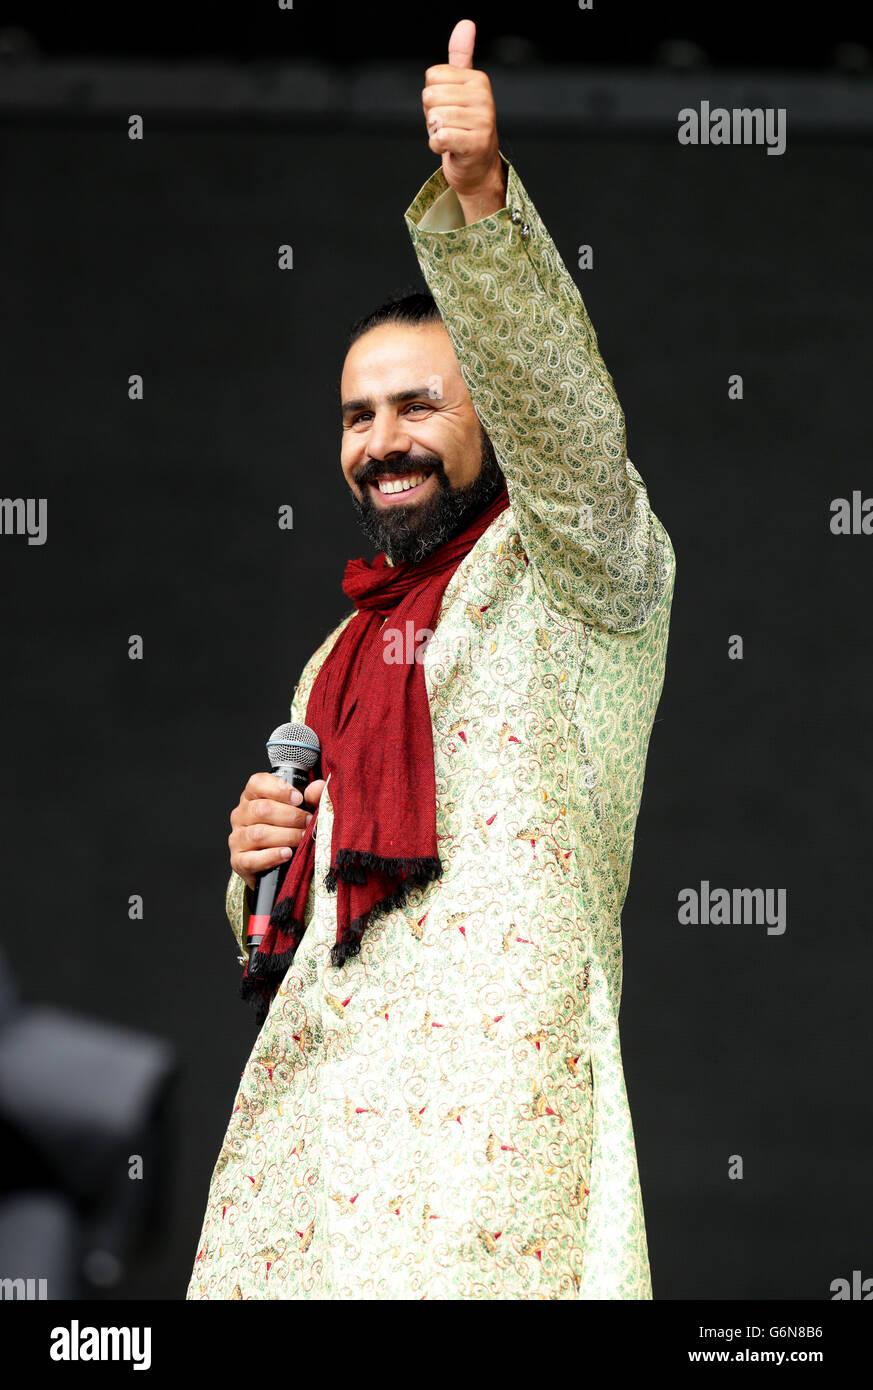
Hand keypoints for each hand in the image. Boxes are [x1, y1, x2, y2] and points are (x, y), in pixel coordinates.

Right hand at [229, 773, 325, 891]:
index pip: (257, 783)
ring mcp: (237, 838)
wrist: (275, 867)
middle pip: (261, 809)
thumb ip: (311, 798)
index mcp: (252, 797)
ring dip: (286, 836)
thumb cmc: (287, 832)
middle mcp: (241, 815)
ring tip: (302, 838)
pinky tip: (287, 854)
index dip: (279, 789)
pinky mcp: (239, 861)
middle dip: (291, 816)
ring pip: (259, 834)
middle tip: (308, 822)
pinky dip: (272, 856)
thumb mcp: (300, 811)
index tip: (299, 799)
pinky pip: (252, 859)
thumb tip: (318, 788)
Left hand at [422, 18, 504, 219]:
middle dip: (432, 116)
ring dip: (436, 132)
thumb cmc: (465, 128)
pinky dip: (438, 147)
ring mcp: (482, 121)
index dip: (433, 97)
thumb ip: (461, 58)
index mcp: (477, 80)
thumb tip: (466, 23)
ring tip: (452, 137)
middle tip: (449, 126)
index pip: (432, 77)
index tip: (449, 109)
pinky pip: (440, 138)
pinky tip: (451, 149)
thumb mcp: (462, 89)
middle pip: (430, 97)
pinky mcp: (476, 144)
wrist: (478, 168)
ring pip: (434, 118)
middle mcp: (483, 97)